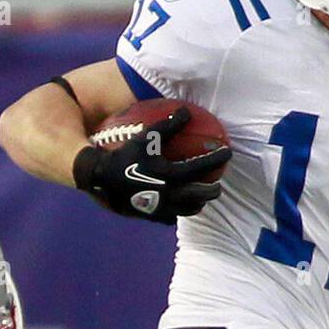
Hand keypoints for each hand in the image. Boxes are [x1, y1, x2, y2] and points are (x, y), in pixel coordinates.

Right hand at [73, 106, 230, 223]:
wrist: (100, 179)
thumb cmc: (123, 155)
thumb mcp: (146, 137)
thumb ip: (168, 125)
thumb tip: (186, 111)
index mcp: (171, 175)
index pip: (201, 167)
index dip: (217, 159)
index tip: (228, 153)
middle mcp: (169, 194)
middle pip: (199, 195)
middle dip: (212, 191)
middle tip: (218, 186)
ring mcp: (160, 208)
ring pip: (186, 210)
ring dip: (197, 204)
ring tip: (201, 199)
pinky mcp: (150, 216)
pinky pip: (169, 217)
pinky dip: (177, 212)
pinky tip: (177, 208)